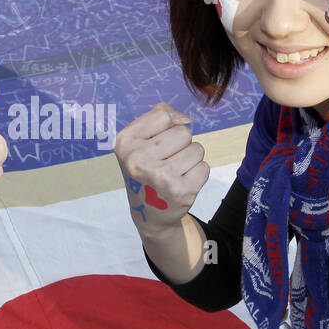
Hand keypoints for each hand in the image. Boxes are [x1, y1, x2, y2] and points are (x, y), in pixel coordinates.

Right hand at [112, 102, 209, 231]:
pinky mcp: (180, 192)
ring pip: (197, 149)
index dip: (166, 128)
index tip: (155, 145)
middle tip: (166, 162)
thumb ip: (160, 116)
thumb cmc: (147, 169)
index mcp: (125, 142)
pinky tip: (182, 183)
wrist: (148, 212)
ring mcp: (160, 177)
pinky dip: (197, 174)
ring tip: (175, 172)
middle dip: (180, 145)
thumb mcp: (140, 139)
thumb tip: (186, 119)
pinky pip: (204, 167)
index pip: (163, 115)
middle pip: (183, 132)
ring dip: (190, 159)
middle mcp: (138, 160)